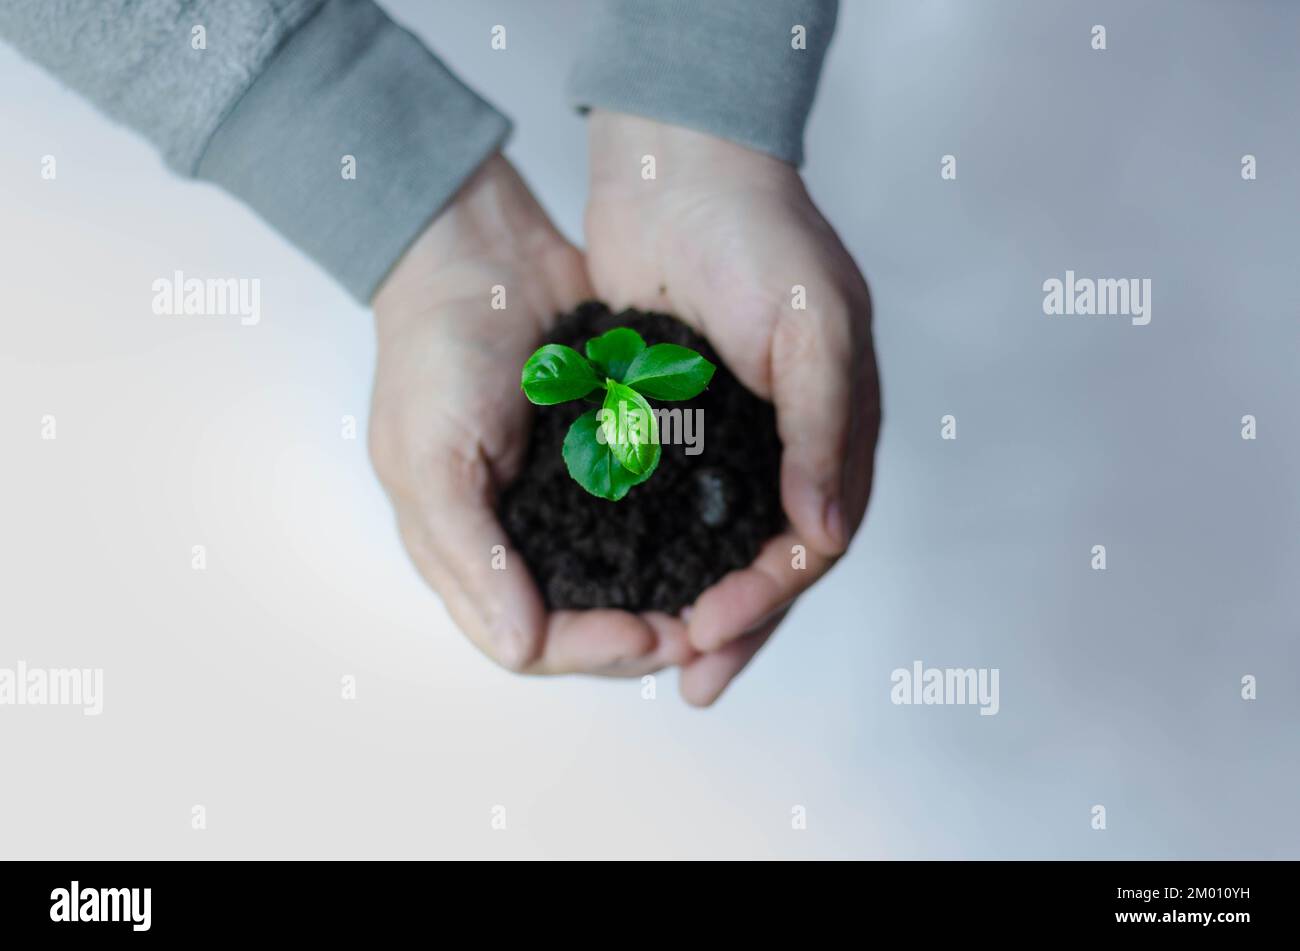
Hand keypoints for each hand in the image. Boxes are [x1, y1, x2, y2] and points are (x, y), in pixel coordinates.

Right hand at [370, 154, 693, 675]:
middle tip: (703, 630)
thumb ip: (469, 551)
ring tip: (723, 598)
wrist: (479, 253)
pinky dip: (679, 538)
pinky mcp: (607, 458)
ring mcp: (566, 500)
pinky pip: (645, 517)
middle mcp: (520, 539)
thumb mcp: (430, 457)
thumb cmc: (434, 354)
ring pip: (623, 580)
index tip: (651, 636)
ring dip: (670, 598)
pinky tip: (721, 542)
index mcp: (468, 552)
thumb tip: (520, 647)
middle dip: (644, 637)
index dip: (593, 651)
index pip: (533, 640)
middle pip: (587, 623)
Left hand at [584, 112, 881, 704]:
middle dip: (732, 622)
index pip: (812, 539)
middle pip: (766, 558)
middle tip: (690, 681)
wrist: (676, 165)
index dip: (769, 595)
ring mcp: (728, 435)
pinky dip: (654, 545)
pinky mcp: (674, 420)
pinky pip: (669, 501)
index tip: (713, 632)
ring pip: (716, 541)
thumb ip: (821, 430)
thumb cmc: (758, 234)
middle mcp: (786, 443)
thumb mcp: (812, 327)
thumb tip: (826, 533)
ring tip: (657, 654)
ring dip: (695, 597)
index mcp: (833, 428)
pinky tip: (625, 578)